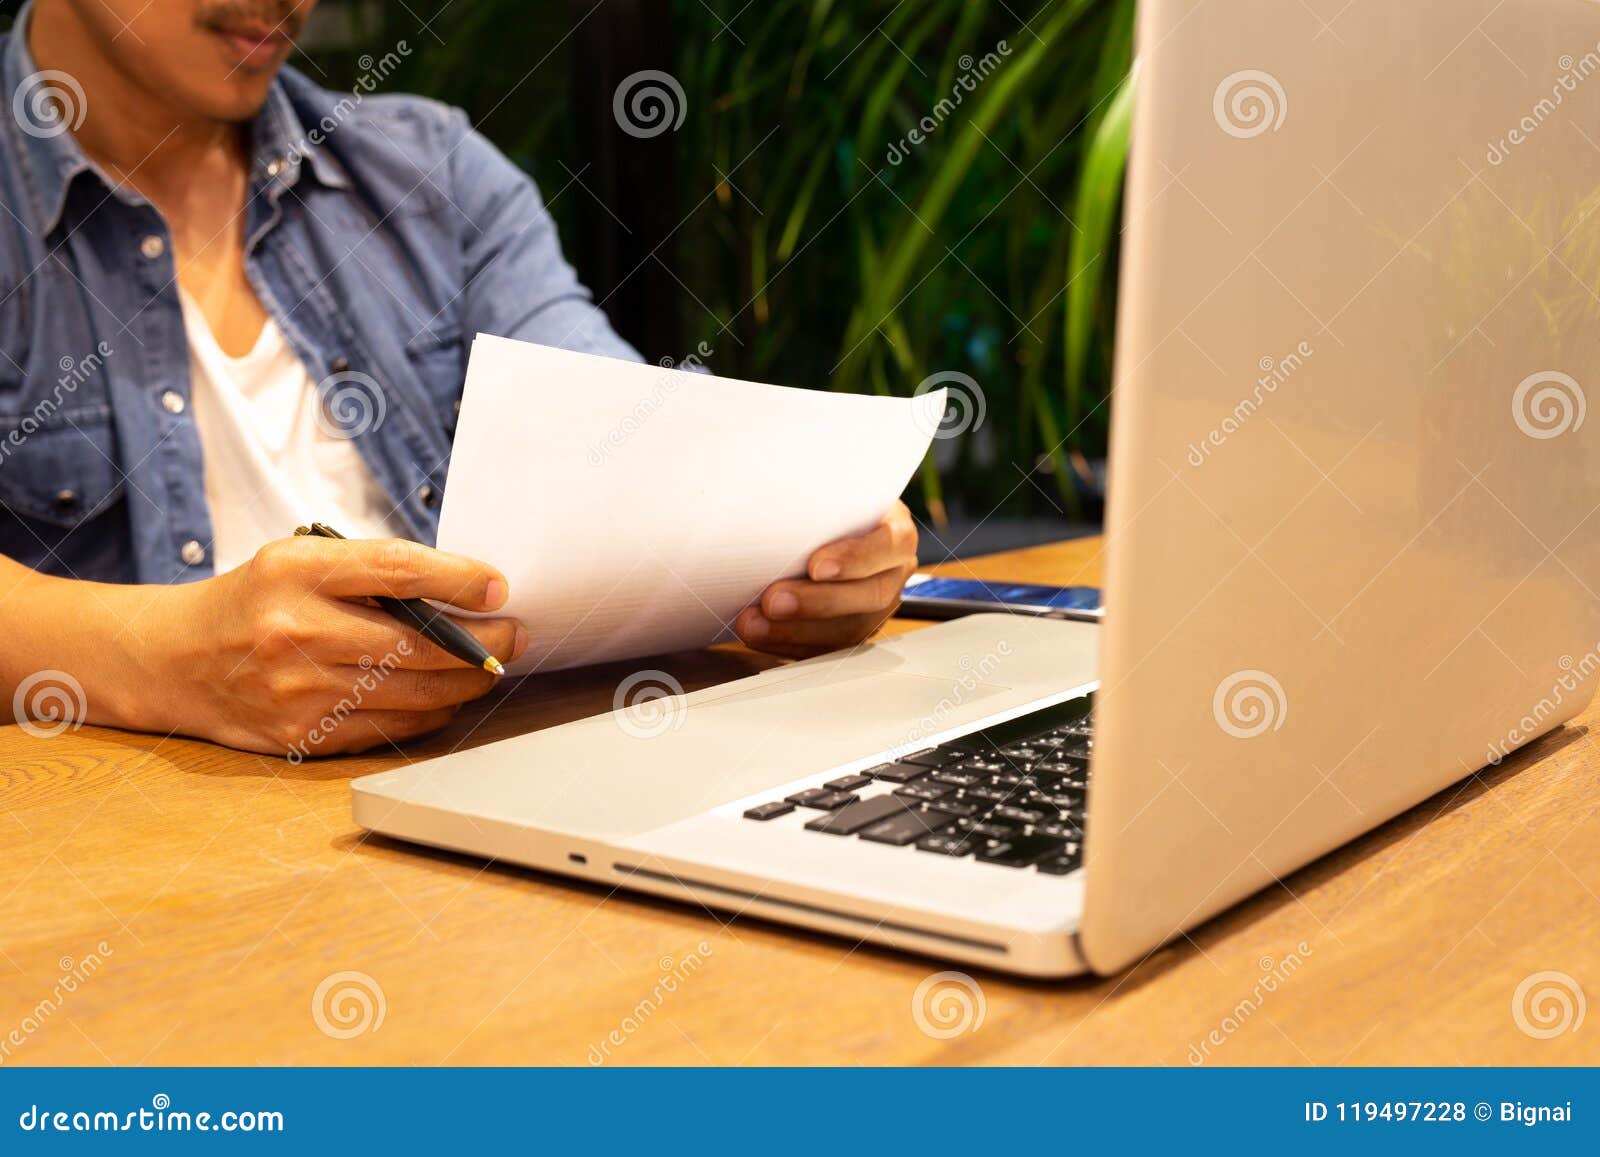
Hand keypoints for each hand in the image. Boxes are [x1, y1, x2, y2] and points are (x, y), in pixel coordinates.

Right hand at [135, 537, 526, 756]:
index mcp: (297, 571)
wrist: (175, 659)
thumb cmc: (256, 600)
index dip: (459, 579)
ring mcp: (298, 689)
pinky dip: (429, 713)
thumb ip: (371, 572)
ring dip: (465, 683)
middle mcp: (296, 630)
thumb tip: (464, 593)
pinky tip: (446, 698)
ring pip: (413, 692)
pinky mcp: (302, 734)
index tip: (498, 587)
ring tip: (489, 669)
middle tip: (514, 637)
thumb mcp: (300, 561)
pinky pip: (390, 728)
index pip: (398, 569)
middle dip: (482, 643)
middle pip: (417, 643)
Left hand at [735, 501, 917, 658]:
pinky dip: (788, 644)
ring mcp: (875, 607)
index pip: (888, 546)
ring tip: (753, 624)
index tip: (816, 566)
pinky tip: (760, 634)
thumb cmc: (828, 505)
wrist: (826, 525)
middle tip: (773, 600)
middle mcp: (893, 573)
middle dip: (817, 603)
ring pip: (848, 630)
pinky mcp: (851, 630)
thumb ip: (815, 499)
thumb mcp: (831, 493)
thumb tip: (770, 495)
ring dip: (795, 631)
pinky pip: (827, 648)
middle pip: (869, 596)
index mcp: (896, 532)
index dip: (855, 559)